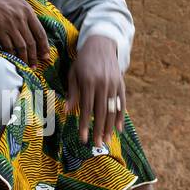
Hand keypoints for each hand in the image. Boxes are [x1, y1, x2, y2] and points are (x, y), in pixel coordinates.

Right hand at [0, 0, 48, 66]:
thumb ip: (23, 9)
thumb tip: (30, 18)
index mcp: (27, 10)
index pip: (40, 32)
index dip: (44, 46)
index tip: (46, 56)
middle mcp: (21, 17)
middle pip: (32, 42)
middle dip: (35, 56)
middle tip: (35, 66)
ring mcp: (10, 22)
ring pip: (21, 46)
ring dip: (24, 58)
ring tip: (25, 65)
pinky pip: (7, 45)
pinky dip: (10, 53)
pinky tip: (11, 57)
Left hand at [66, 34, 124, 148]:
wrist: (101, 45)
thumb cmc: (83, 61)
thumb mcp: (73, 74)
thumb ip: (72, 93)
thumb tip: (67, 111)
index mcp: (88, 81)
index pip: (86, 108)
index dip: (84, 125)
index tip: (83, 138)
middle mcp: (102, 84)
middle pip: (101, 112)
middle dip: (98, 130)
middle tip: (97, 144)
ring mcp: (113, 84)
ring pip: (112, 109)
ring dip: (109, 127)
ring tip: (107, 140)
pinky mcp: (121, 84)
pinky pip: (122, 103)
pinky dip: (120, 116)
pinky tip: (118, 128)